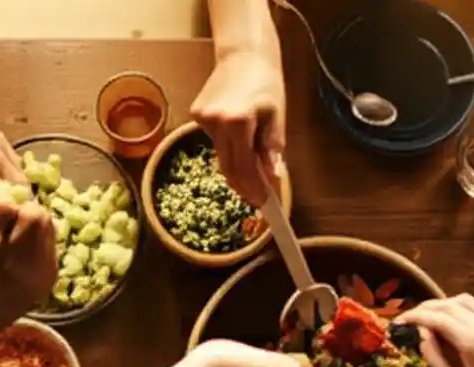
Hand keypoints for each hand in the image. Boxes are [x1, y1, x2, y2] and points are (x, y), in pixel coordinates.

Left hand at [0, 118, 24, 205]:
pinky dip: (12, 169)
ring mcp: (2, 147)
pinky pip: (14, 159)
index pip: (14, 199)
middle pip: (24, 185)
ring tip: (9, 189)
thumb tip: (1, 212)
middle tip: (14, 205)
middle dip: (21, 197)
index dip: (17, 209)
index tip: (15, 216)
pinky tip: (2, 173)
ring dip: (18, 182)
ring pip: (22, 171)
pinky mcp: (1, 138)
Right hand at [191, 48, 285, 205]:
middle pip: (228, 168)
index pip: (244, 167)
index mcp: (237, 121)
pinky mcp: (196, 116)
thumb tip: (272, 178)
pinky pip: (215, 142)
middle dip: (244, 186)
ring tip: (254, 167)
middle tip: (259, 197)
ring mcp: (202, 119)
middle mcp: (215, 122)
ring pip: (221, 157)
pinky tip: (238, 134)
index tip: (264, 203)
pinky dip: (228, 147)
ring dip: (238, 166)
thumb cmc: (266, 84)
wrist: (244, 55)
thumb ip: (273, 149)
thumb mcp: (278, 117)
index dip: (254, 189)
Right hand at [399, 295, 473, 366]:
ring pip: (463, 300)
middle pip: (447, 304)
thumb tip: (422, 335)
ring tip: (429, 318)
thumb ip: (437, 357)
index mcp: (472, 342)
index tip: (399, 321)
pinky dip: (459, 307)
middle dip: (425, 308)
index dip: (414, 317)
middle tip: (410, 319)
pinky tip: (452, 320)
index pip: (436, 318)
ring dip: (442, 304)